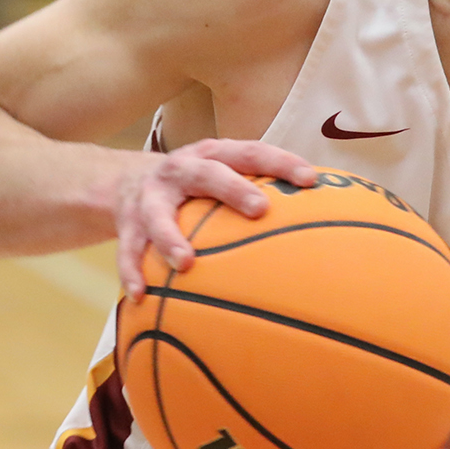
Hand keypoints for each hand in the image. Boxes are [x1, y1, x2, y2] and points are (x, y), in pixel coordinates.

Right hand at [112, 138, 316, 300]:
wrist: (125, 182)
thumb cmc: (197, 186)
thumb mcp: (223, 175)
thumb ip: (261, 188)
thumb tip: (324, 213)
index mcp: (212, 155)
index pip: (251, 152)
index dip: (281, 162)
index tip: (310, 179)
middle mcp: (181, 170)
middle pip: (207, 174)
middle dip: (233, 189)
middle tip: (259, 209)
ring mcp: (150, 196)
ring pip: (157, 215)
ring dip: (170, 238)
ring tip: (186, 263)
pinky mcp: (126, 223)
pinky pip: (127, 250)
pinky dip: (132, 272)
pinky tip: (142, 296)